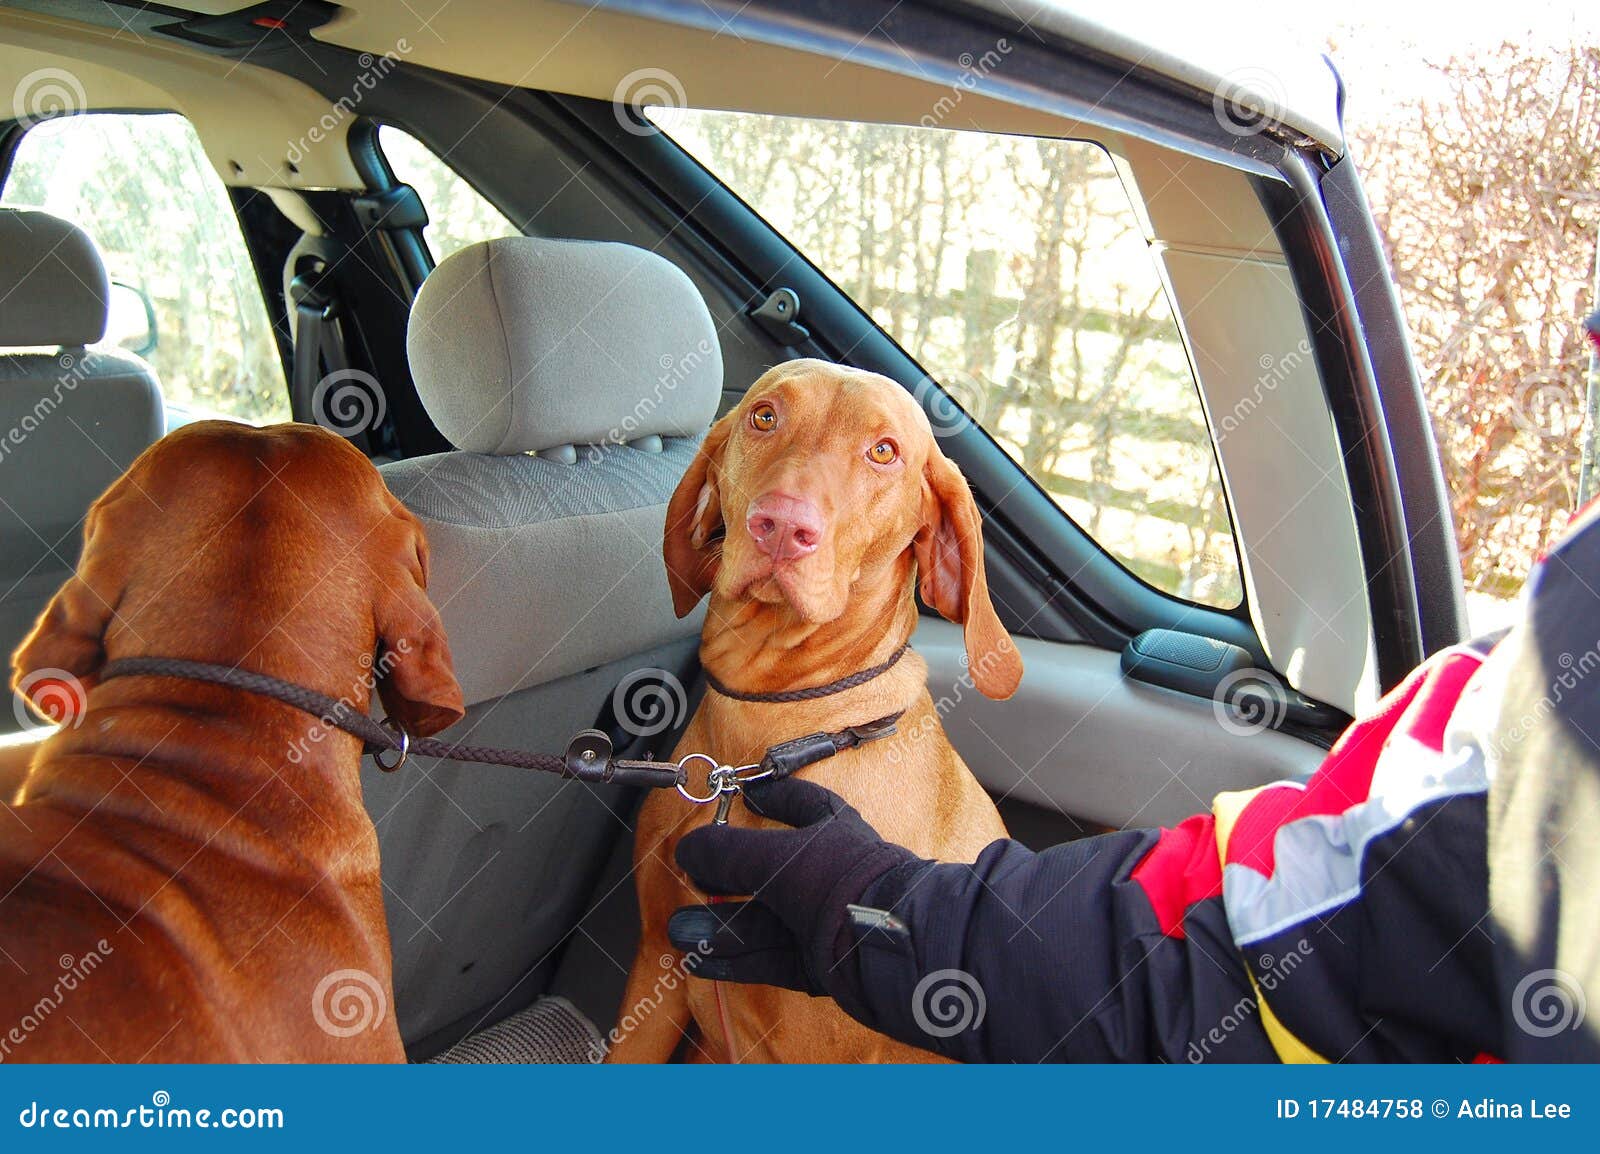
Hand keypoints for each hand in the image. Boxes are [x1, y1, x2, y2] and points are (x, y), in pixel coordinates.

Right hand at [668, 777, 919, 1009]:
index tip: (748, 795)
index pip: (801, 803)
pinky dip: (739, 958)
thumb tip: (686, 848)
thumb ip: (729, 852)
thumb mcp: (777, 857)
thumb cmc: (842, 883)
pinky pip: (774, 957)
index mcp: (832, 830)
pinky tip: (704, 961)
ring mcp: (828, 918)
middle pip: (772, 871)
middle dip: (728, 877)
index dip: (774, 797)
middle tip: (693, 878)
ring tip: (680, 930)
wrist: (892, 949)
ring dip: (723, 925)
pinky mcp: (824, 961)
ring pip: (767, 920)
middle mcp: (831, 873)